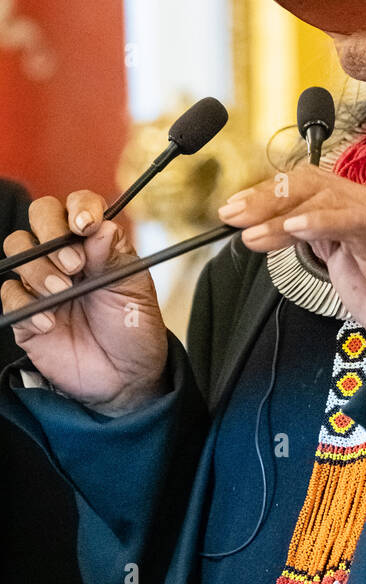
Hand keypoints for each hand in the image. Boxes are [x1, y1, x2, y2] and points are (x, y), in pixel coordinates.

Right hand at [1, 193, 168, 415]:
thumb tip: (100, 226)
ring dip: (38, 267)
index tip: (86, 224)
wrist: (125, 377)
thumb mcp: (135, 289)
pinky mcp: (25, 312)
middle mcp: (64, 254)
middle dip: (51, 232)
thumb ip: (115, 256)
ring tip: (63, 292)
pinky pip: (9, 294)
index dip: (79, 207)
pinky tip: (50, 322)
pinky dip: (26, 304)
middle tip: (74, 263)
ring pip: (18, 250)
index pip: (77, 206)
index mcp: (95, 242)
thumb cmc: (134, 327)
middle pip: (39, 216)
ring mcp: (42, 281)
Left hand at [219, 170, 365, 355]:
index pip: (310, 186)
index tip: (237, 211)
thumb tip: (274, 226)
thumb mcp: (343, 265)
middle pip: (312, 183)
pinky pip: (349, 218)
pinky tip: (290, 229)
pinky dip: (316, 220)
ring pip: (323, 197)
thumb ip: (317, 239)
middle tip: (231, 214)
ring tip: (251, 234)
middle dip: (266, 197)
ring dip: (278, 214)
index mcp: (363, 208)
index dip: (269, 194)